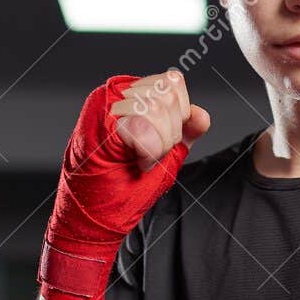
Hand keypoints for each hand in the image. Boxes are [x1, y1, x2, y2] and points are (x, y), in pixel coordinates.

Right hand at [38, 69, 211, 299]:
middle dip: (169, 134)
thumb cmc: (124, 189)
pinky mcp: (98, 122)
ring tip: (138, 160)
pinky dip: (148, 150)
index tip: (158, 143)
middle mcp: (115, 94)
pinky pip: (143, 125)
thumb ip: (185, 132)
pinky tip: (136, 162)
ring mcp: (103, 105)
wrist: (97, 217)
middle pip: (169, 94)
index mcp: (131, 95)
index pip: (173, 82)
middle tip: (148, 156)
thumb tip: (201, 115)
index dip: (178, 116)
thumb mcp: (165, 156)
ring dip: (157, 145)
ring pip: (157, 108)